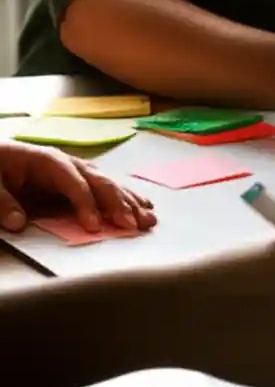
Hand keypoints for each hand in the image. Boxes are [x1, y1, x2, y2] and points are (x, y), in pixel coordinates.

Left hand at [0, 142, 155, 233]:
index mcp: (47, 160)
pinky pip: (109, 187)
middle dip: (119, 204)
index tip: (95, 226)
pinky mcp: (81, 178)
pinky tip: (145, 207)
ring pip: (110, 184)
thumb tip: (17, 222)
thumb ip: (1, 201)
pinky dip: (128, 198)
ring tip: (148, 220)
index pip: (73, 182)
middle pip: (100, 182)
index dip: (86, 203)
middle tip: (132, 225)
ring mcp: (78, 169)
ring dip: (131, 202)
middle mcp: (69, 162)